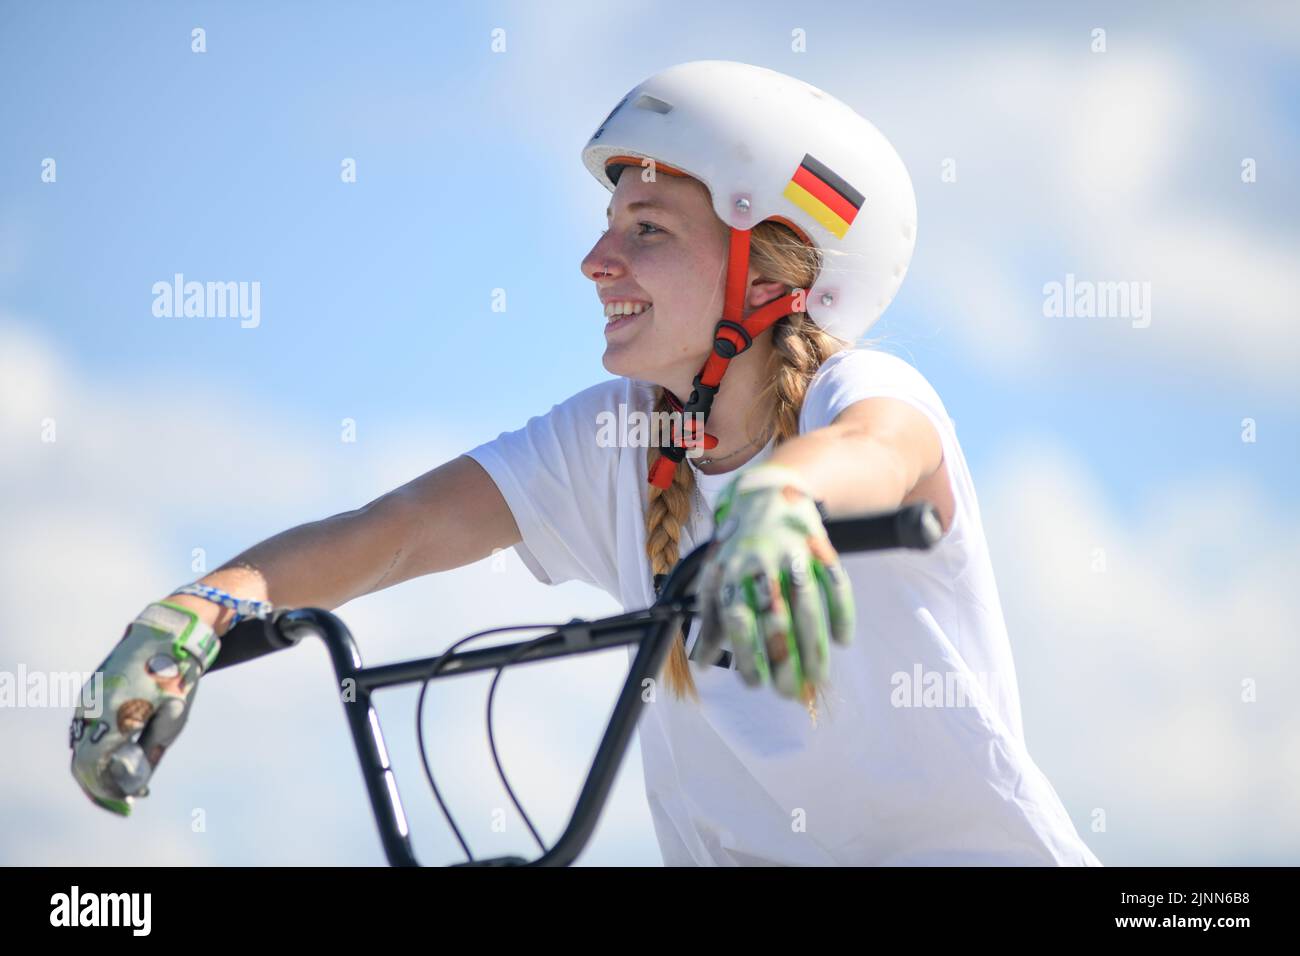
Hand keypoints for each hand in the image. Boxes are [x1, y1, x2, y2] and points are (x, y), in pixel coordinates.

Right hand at [70, 601, 218, 814]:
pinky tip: (119, 750)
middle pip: (82, 758)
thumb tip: (134, 784)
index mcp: (111, 716)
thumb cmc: (176, 676)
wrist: (169, 632)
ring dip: (98, 762)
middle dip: (100, 781)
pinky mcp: (92, 690)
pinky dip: (98, 742)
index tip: (123, 803)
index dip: (104, 790)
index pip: (91, 767)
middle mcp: (92, 708)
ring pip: (82, 742)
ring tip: (123, 775)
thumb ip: (149, 754)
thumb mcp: (172, 721)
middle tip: (122, 795)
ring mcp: (89, 697)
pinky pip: (87, 725)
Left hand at [696, 464, 854, 699]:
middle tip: (789, 692)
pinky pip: (835, 581)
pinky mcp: (820, 546)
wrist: (765, 492)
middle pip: (775, 617)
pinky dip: (842, 612)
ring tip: (818, 678)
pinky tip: (843, 640)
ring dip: (815, 645)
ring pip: (808, 605)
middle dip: (783, 659)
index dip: (745, 654)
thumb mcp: (716, 575)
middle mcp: (761, 563)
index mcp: (732, 571)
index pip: (738, 620)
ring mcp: (793, 553)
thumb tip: (702, 663)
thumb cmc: (736, 543)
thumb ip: (711, 618)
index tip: (754, 684)